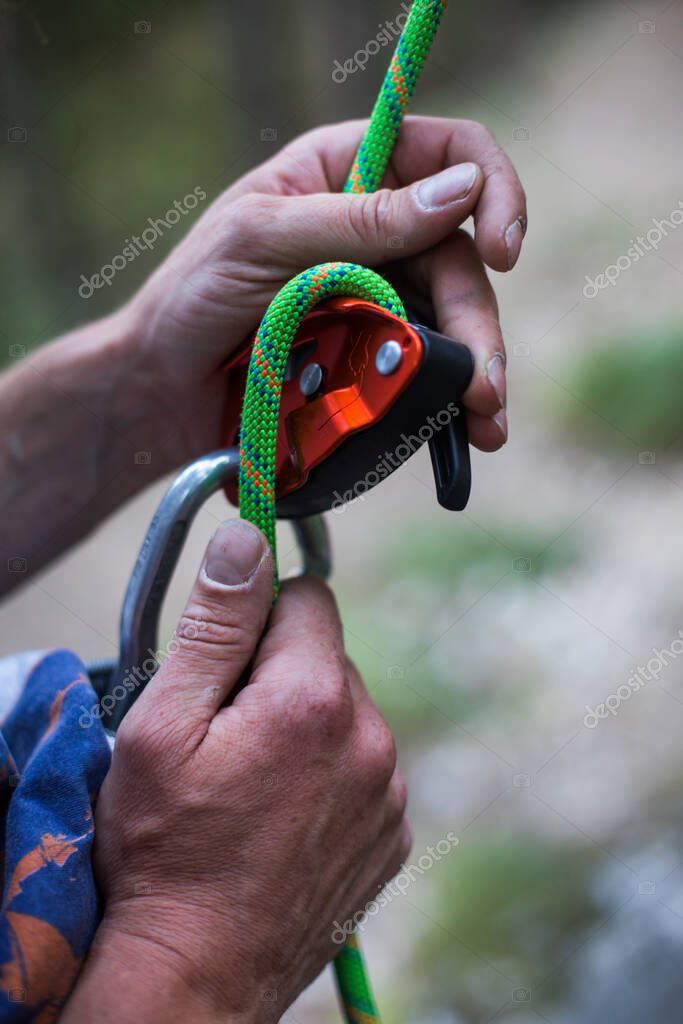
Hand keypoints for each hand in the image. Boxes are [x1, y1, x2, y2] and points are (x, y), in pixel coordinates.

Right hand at [67, 520, 408, 1023]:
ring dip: (307, 726)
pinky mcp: (393, 833)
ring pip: (349, 712)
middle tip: (228, 732)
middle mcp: (371, 739)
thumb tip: (247, 538)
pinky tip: (283, 816)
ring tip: (253, 784)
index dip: (262, 616)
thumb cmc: (166, 850)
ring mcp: (389, 791)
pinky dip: (330, 774)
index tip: (229, 657)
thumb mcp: (164, 724)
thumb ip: (217, 623)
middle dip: (281, 674)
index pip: (310, 597)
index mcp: (315, 699)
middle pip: (329, 657)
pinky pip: (366, 767)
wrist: (199, 973)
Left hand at [128, 116, 525, 459]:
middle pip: (459, 254)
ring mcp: (376, 291)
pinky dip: (449, 395)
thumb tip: (462, 189)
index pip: (446, 152)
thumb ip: (359, 218)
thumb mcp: (264, 239)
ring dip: (478, 367)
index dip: (491, 188)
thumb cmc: (192, 296)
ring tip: (485, 420)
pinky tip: (467, 431)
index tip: (503, 250)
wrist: (164, 390)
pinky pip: (426, 363)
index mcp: (345, 170)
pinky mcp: (371, 350)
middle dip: (480, 318)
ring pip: (452, 316)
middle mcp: (372, 227)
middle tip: (487, 384)